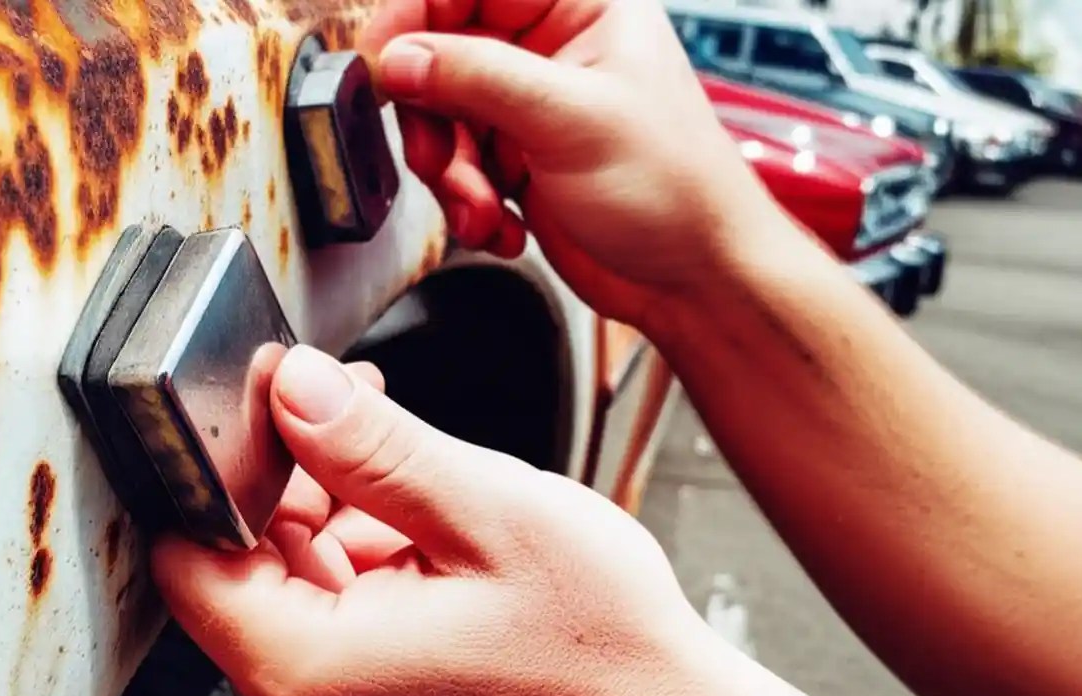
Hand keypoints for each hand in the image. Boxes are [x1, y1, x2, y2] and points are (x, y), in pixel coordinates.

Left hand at [151, 345, 720, 695]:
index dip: (216, 462)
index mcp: (312, 666)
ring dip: (333, 492)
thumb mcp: (492, 518)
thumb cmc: (602, 650)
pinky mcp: (371, 682)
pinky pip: (336, 591)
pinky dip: (364, 532)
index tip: (259, 398)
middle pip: (239, 552)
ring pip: (290, 564)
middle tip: (341, 399)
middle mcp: (308, 695)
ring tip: (395, 445)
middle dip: (288, 465)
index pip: (190, 553)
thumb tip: (294, 388)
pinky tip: (413, 498)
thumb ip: (378, 450)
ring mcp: (339, 694)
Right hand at [360, 0, 791, 326]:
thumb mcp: (570, 121)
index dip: (417, 14)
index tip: (387, 60)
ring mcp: (530, 107)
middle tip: (438, 156)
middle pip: (442, 51)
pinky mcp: (517, 160)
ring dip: (449, 172)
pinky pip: (456, 165)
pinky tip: (502, 225)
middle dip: (432, 115)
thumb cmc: (675, 190)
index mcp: (580, 7)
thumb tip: (399, 56)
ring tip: (482, 206)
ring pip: (440, 115)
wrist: (694, 282)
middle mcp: (550, 49)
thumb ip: (476, 78)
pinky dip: (465, 201)